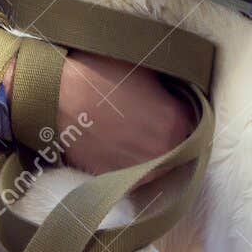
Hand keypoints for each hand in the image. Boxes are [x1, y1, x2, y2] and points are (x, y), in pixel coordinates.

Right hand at [47, 51, 195, 175]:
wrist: (57, 94)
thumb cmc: (101, 73)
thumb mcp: (146, 71)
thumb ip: (169, 90)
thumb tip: (176, 96)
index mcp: (175, 122)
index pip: (194, 124)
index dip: (183, 114)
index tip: (172, 108)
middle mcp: (162, 152)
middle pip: (179, 148)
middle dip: (171, 136)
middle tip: (153, 121)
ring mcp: (138, 170)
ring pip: (158, 165)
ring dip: (153, 154)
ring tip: (136, 136)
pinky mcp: (114, 180)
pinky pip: (133, 175)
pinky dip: (131, 165)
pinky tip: (120, 148)